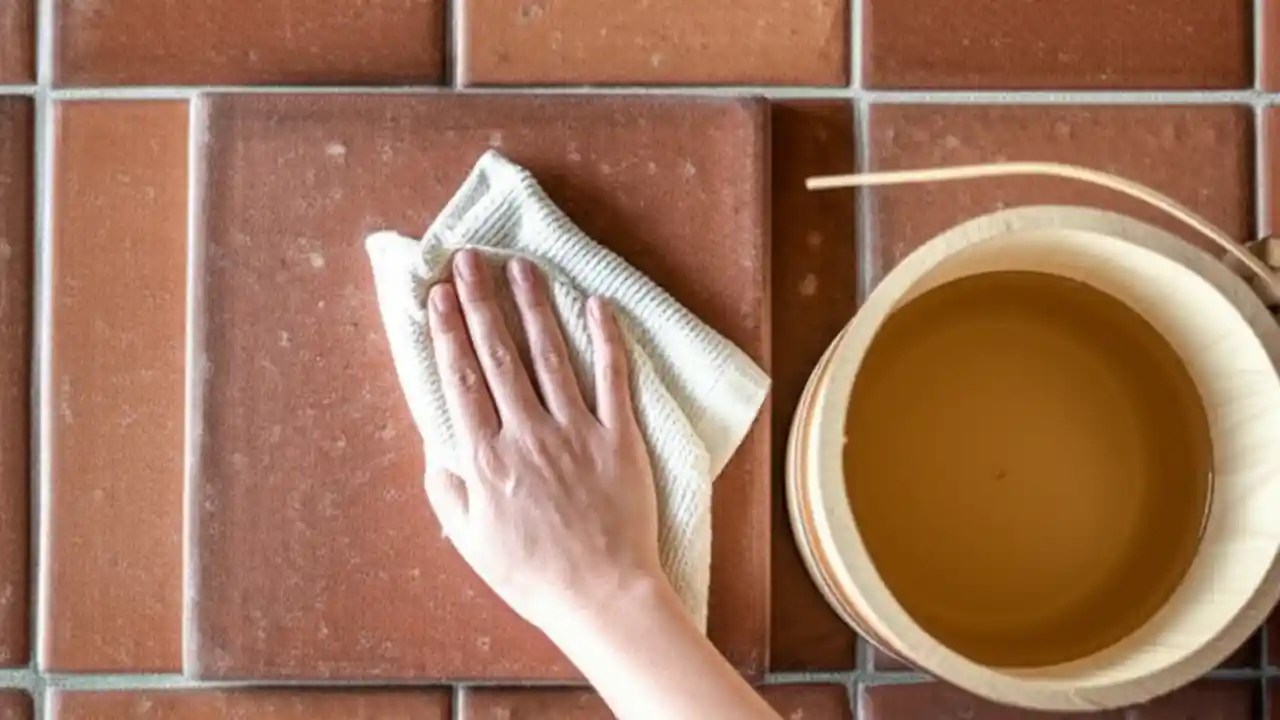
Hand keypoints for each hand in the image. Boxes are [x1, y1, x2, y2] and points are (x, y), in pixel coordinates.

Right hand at [425, 249, 662, 630]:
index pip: (461, 379)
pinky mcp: (619, 438)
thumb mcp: (469, 540)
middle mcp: (528, 434)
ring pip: (551, 355)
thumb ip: (446, 488)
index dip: (448, 331)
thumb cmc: (531, 575)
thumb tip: (434, 442)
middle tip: (470, 258)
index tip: (438, 292)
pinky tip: (595, 303)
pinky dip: (605, 338)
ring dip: (533, 305)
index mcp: (486, 459)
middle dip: (481, 301)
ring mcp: (577, 431)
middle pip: (500, 355)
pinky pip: (612, 378)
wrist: (601, 596)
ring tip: (521, 266)